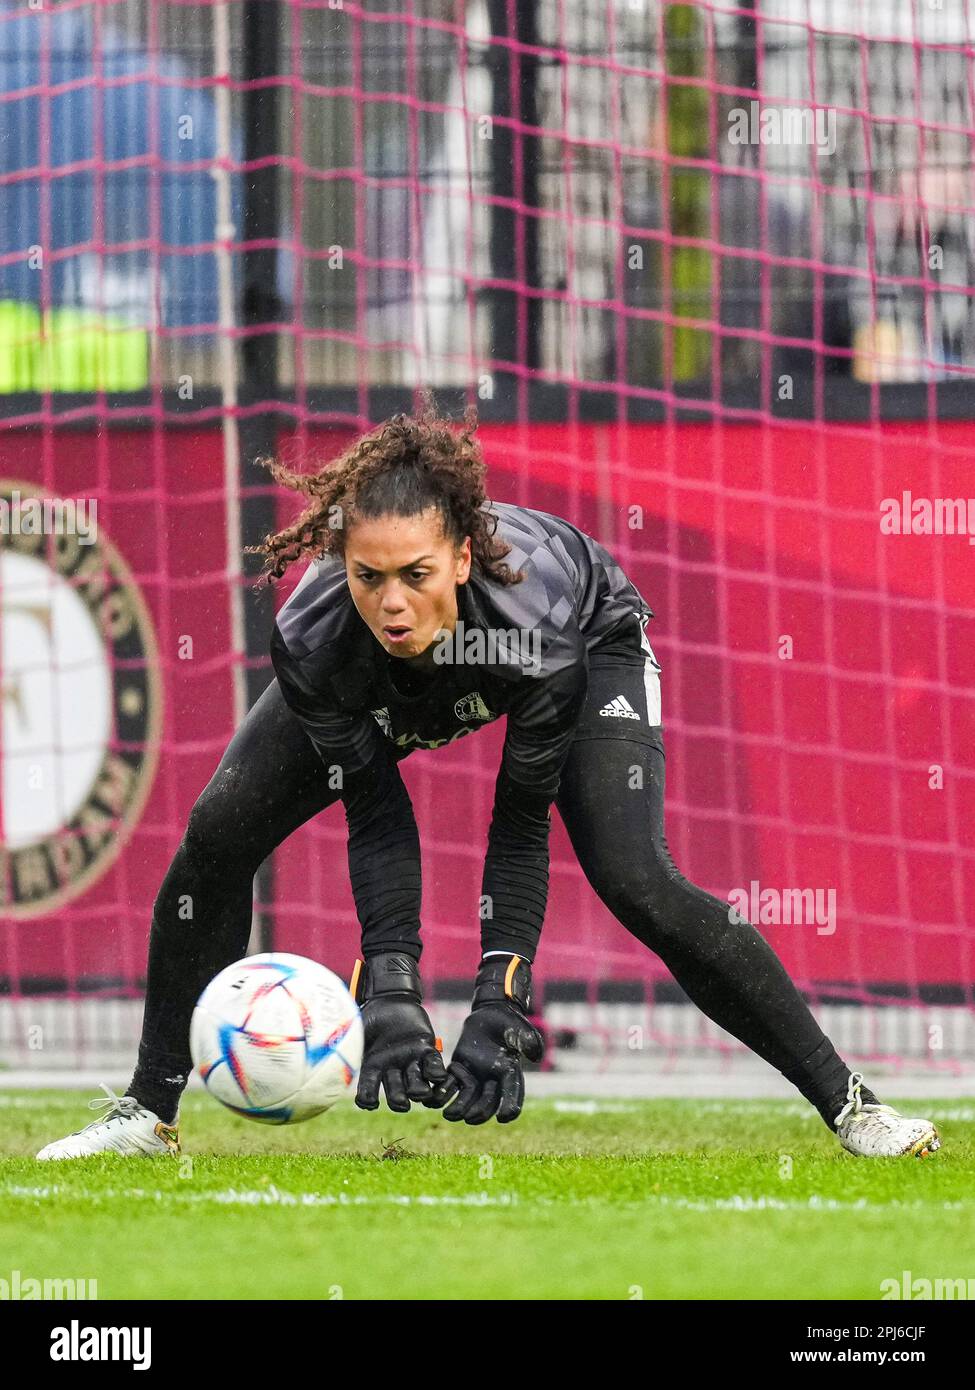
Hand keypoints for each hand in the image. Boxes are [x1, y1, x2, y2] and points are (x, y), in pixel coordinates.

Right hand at [350, 953, 446, 1112]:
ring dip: (419, 1091)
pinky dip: (436, 1073)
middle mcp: (392, 1069)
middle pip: (396, 1093)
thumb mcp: (355, 1029)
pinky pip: (433, 1065)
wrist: (389, 998)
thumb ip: (345, 1042)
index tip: (370, 1103)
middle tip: (402, 1103)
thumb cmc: (369, 1014)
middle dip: (399, 1101)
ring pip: (416, 1084)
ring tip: (421, 1093)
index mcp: (372, 1068)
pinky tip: (437, 1077)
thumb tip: (324, 1047)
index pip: (368, 1091)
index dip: (368, 1100)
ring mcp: (410, 1061)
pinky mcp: (425, 1049)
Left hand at [431, 955, 543, 1124]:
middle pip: (487, 1104)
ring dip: (458, 1109)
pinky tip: (435, 1099)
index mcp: (509, 1073)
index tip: (503, 1117)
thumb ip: (527, 1040)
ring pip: (467, 1100)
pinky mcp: (460, 1070)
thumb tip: (534, 1056)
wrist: (490, 1013)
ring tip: (448, 1114)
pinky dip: (443, 1093)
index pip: (513, 1094)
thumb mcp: (519, 1028)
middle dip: (479, 1113)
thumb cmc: (508, 1020)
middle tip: (468, 1117)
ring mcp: (476, 1077)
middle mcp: (493, 1080)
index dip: (509, 1107)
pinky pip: (451, 1087)